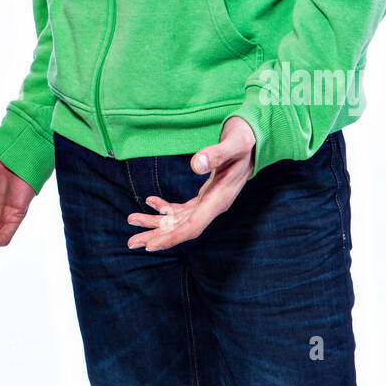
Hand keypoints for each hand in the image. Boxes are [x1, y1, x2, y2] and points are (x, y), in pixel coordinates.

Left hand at [126, 116, 256, 250]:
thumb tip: (194, 164)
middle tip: (132, 243)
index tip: (151, 246)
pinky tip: (150, 201)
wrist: (254, 139)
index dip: (171, 237)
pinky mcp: (205, 195)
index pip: (192, 226)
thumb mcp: (233, 144)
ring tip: (132, 220)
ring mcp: (209, 202)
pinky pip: (182, 208)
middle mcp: (213, 206)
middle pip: (182, 228)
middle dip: (157, 236)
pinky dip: (165, 207)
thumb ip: (216, 154)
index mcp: (219, 200)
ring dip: (156, 222)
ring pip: (179, 220)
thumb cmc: (245, 141)